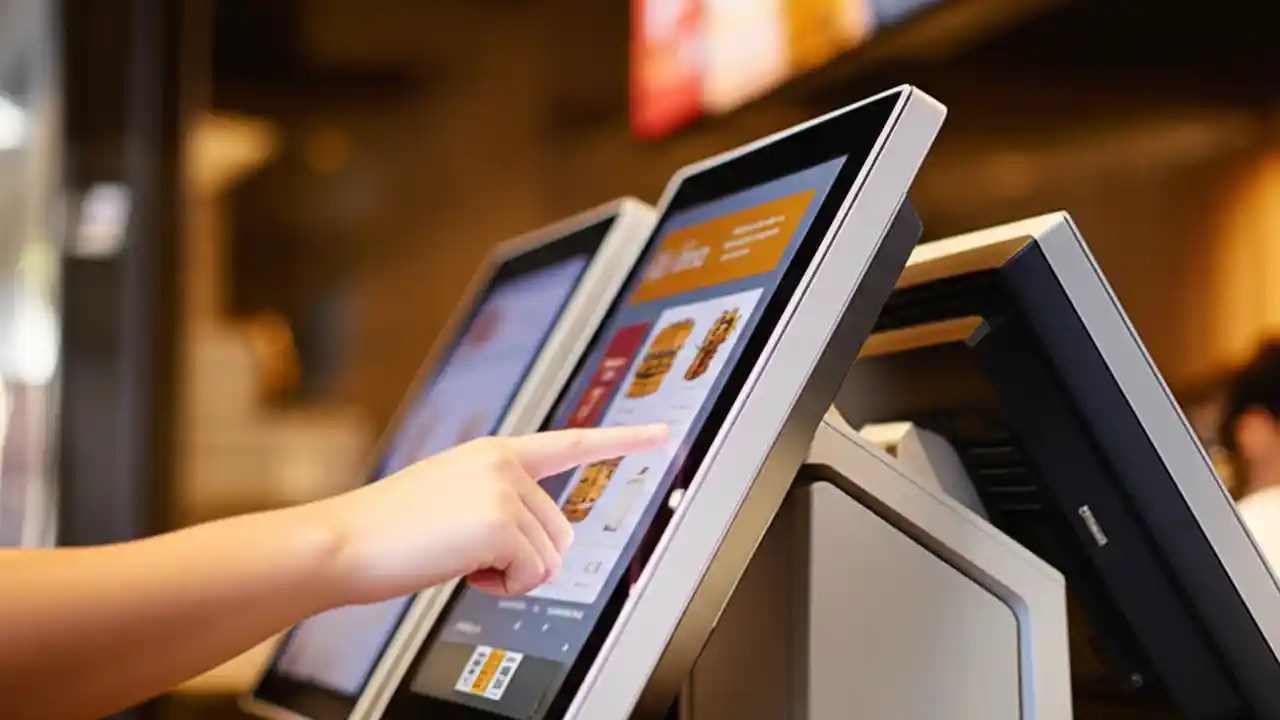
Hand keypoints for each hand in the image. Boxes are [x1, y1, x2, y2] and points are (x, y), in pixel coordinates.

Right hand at [300, 424, 668, 603]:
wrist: (344, 542)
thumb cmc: (389, 530)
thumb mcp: (450, 497)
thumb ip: (497, 501)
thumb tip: (537, 542)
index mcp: (495, 453)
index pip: (570, 442)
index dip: (622, 439)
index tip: (663, 432)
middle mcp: (505, 463)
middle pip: (562, 530)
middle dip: (527, 557)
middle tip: (472, 555)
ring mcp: (504, 489)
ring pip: (551, 557)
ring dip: (512, 574)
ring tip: (459, 558)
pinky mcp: (500, 520)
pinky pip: (532, 575)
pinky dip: (502, 586)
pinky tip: (461, 569)